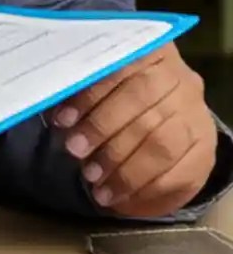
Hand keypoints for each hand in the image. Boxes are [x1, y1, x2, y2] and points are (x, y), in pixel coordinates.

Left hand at [51, 43, 216, 217]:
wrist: (167, 113)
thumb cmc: (116, 94)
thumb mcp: (98, 83)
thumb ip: (78, 89)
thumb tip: (47, 104)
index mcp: (151, 55)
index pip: (121, 71)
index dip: (89, 98)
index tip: (61, 122)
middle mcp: (181, 81)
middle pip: (143, 105)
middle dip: (103, 133)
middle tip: (75, 153)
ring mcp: (197, 115)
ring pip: (162, 142)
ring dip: (124, 168)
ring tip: (94, 183)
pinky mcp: (206, 149)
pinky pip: (180, 173)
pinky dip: (146, 189)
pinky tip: (119, 199)